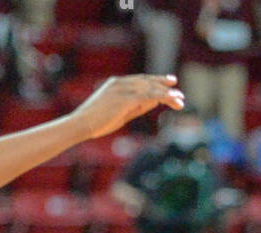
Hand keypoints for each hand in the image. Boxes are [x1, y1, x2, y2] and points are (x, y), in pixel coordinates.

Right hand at [69, 75, 185, 140]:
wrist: (80, 124)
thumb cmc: (97, 122)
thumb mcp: (120, 113)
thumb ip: (137, 106)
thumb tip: (154, 102)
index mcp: (117, 84)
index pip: (141, 80)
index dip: (156, 81)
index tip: (169, 83)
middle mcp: (120, 83)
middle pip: (147, 82)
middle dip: (164, 86)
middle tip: (180, 92)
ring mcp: (122, 90)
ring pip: (149, 88)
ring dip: (166, 94)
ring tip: (180, 100)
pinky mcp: (124, 99)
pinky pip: (147, 96)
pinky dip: (161, 97)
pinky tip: (170, 100)